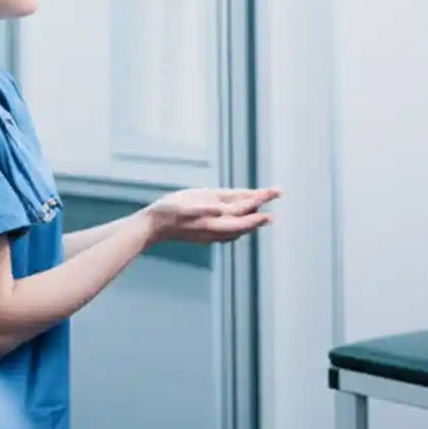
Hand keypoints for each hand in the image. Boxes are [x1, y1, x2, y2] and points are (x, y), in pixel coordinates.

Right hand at [144, 187, 279, 243]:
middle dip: (261, 209)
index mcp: (214, 220)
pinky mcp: (204, 235)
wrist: (152, 228)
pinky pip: (228, 233)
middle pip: (245, 219)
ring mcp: (210, 233)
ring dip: (252, 220)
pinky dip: (238, 227)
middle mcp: (215, 229)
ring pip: (238, 228)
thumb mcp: (184, 206)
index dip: (260, 199)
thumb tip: (220, 211)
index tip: (275, 193)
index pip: (244, 209)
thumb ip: (203, 209)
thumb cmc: (166, 213)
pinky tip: (236, 228)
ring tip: (263, 214)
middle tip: (275, 196)